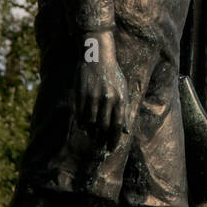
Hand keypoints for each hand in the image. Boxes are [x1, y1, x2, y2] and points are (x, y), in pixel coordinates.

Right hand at [75, 34, 128, 151]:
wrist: (97, 58)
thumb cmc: (113, 76)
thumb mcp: (123, 92)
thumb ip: (124, 112)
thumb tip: (126, 132)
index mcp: (120, 99)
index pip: (117, 126)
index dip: (114, 140)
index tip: (110, 148)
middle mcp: (107, 99)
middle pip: (103, 127)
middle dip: (101, 139)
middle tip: (100, 144)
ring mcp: (93, 97)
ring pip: (90, 123)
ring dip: (91, 132)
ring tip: (92, 134)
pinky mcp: (81, 95)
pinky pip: (80, 115)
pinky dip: (82, 123)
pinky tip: (84, 125)